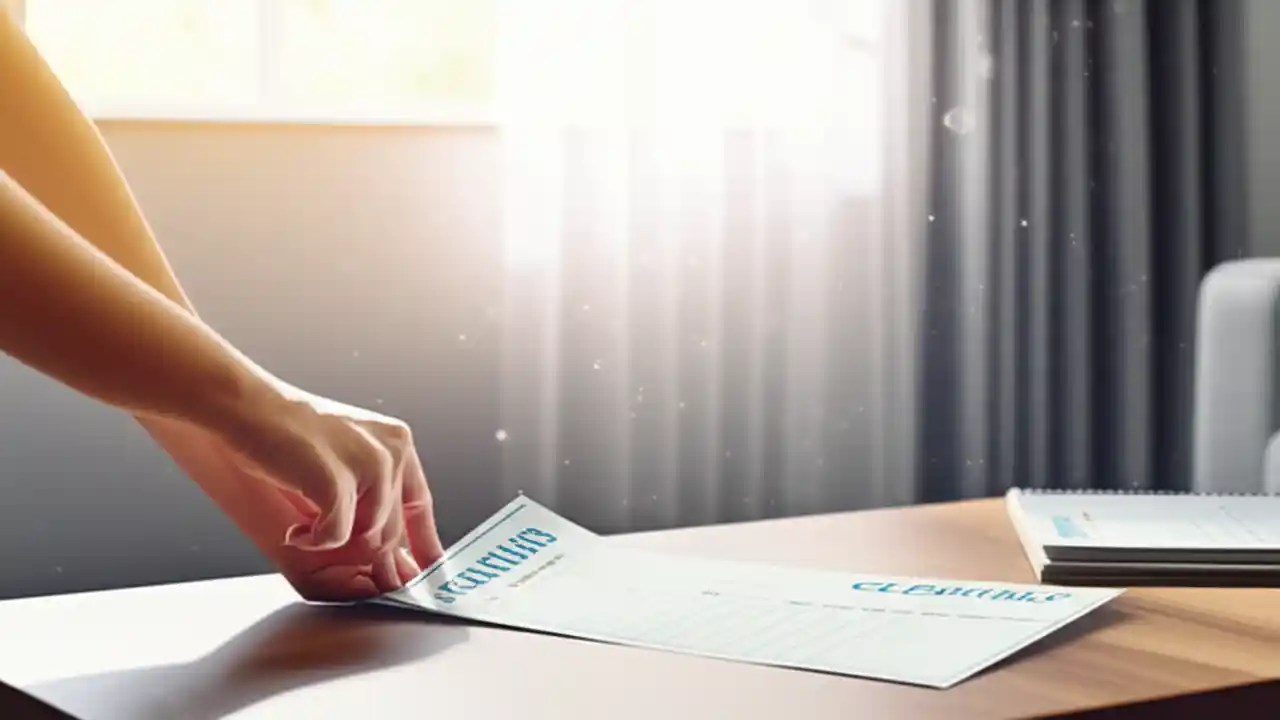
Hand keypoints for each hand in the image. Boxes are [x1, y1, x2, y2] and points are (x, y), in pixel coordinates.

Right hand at [140, 390, 444, 601]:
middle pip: (393, 530)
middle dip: (370, 560)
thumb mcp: (344, 454)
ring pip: (369, 538)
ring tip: (306, 531)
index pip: (420, 503)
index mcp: (396, 442)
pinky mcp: (337, 482)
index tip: (425, 570)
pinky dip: (313, 541)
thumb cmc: (287, 431)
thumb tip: (384, 548)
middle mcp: (390, 452)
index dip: (424, 542)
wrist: (247, 407)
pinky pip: (335, 537)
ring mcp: (368, 465)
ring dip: (333, 544)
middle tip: (347, 571)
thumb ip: (368, 492)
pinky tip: (296, 533)